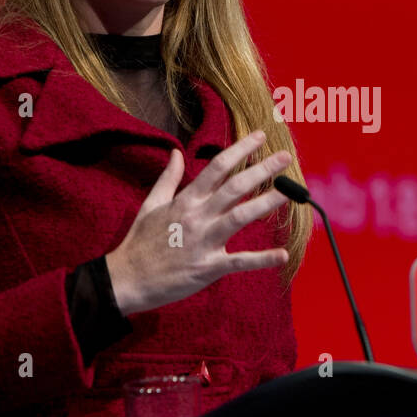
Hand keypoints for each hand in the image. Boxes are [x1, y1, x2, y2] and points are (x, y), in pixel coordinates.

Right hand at [103, 130, 291, 314]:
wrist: (127, 279)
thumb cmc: (139, 242)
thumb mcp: (150, 205)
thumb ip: (168, 178)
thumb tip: (176, 152)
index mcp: (185, 201)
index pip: (217, 168)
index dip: (240, 150)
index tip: (260, 137)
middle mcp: (197, 217)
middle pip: (235, 187)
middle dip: (261, 170)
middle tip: (284, 157)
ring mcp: (204, 241)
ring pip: (241, 217)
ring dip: (267, 203)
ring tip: (290, 193)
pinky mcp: (208, 267)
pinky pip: (239, 261)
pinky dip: (262, 260)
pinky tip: (283, 256)